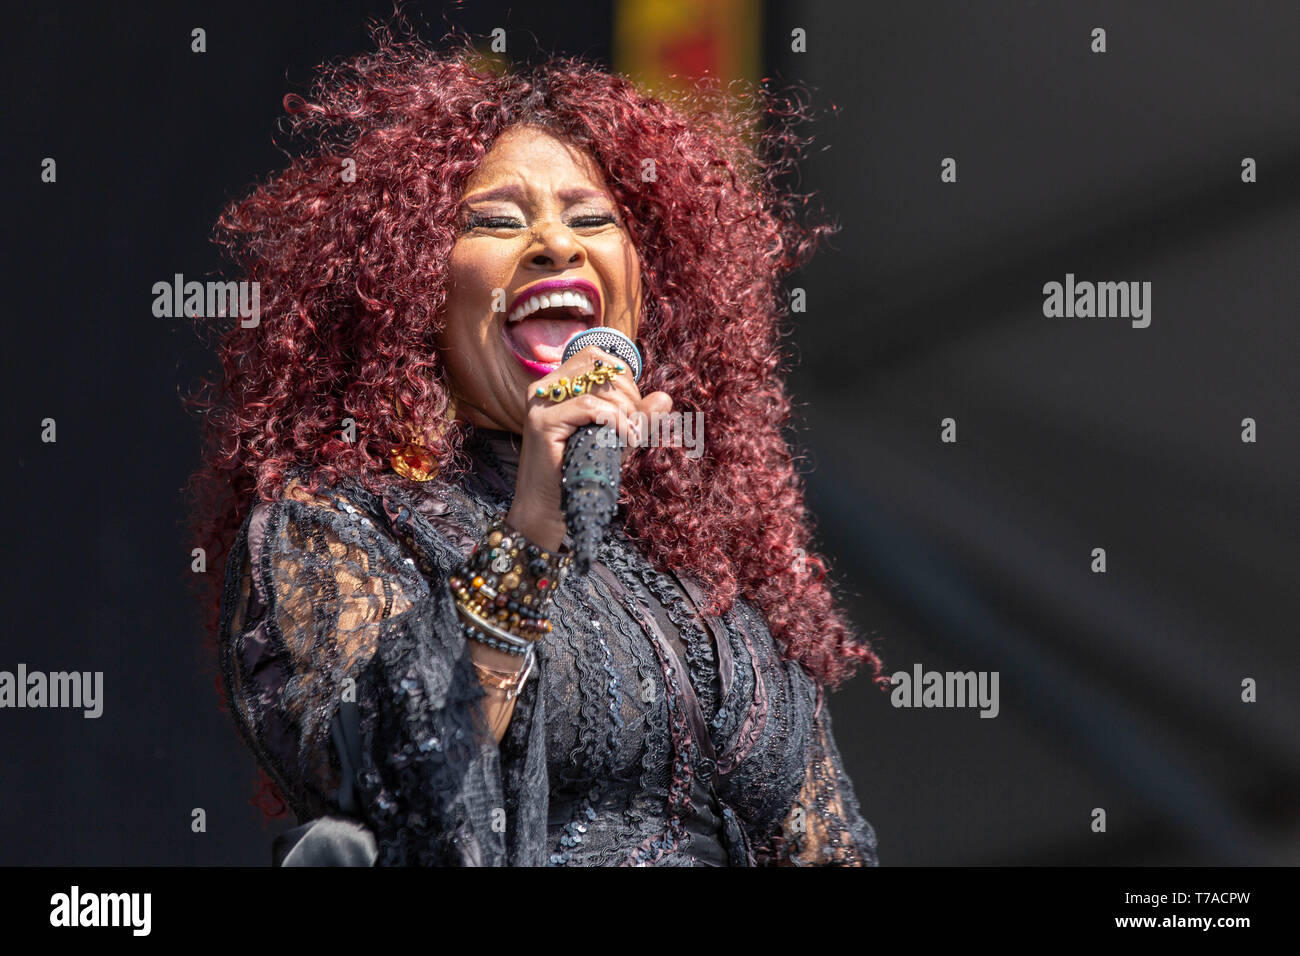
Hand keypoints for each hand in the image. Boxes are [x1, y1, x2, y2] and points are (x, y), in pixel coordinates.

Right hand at [505, 345, 671, 551]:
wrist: (549, 511)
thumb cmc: (581, 473)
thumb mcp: (615, 440)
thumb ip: (638, 418)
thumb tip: (665, 397)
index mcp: (556, 385)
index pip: (595, 356)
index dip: (623, 377)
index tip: (632, 409)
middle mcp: (543, 388)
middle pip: (599, 367)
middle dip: (629, 396)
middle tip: (635, 427)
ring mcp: (540, 404)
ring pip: (599, 387)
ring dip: (626, 412)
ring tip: (630, 437)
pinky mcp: (542, 422)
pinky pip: (592, 407)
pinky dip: (617, 422)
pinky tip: (626, 440)